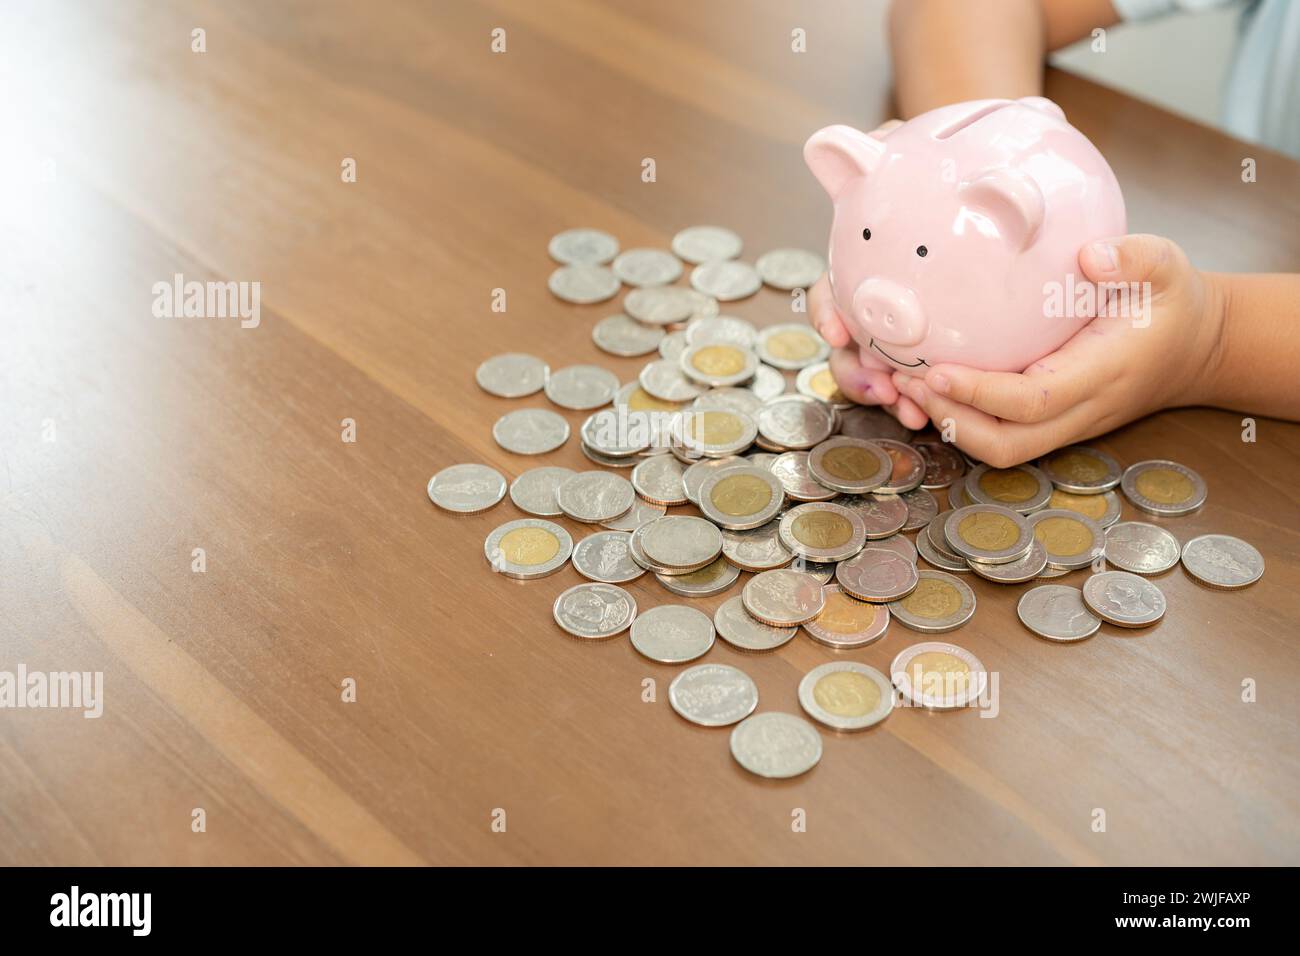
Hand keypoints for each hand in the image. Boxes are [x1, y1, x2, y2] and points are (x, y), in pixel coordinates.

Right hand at [810, 118, 929, 429]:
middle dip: (858, 373)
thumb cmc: (953, 160)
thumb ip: (885, 145)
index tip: (838, 330)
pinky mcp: (934, 346)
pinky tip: (941, 412)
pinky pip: (923, 380)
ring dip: (890, 395)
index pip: (828, 291)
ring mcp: (902, 326)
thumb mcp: (921, 146)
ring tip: (914, 414)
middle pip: (848, 345)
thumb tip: (841, 140)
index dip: (826, 313)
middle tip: (882, 387)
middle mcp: (874, 299)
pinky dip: (927, 397)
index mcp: (863, 264)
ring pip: (882, 371)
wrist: (1001, 180)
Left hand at [890, 234, 1223, 466]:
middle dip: (951, 421)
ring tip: (906, 383)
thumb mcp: (1167, 267)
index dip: (979, 393)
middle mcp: (1079, 411)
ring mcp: (1064, 424)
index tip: (935, 369)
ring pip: (999, 448)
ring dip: (949, 424)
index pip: (1031, 401)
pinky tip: (928, 385)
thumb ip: (1134, 258)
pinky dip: (960, 419)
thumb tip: (1088, 256)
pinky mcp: (1050, 422)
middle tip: (908, 380)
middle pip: (1005, 445)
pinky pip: (1000, 434)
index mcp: (1101, 375)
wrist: (1197, 349)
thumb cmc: (1173, 304)